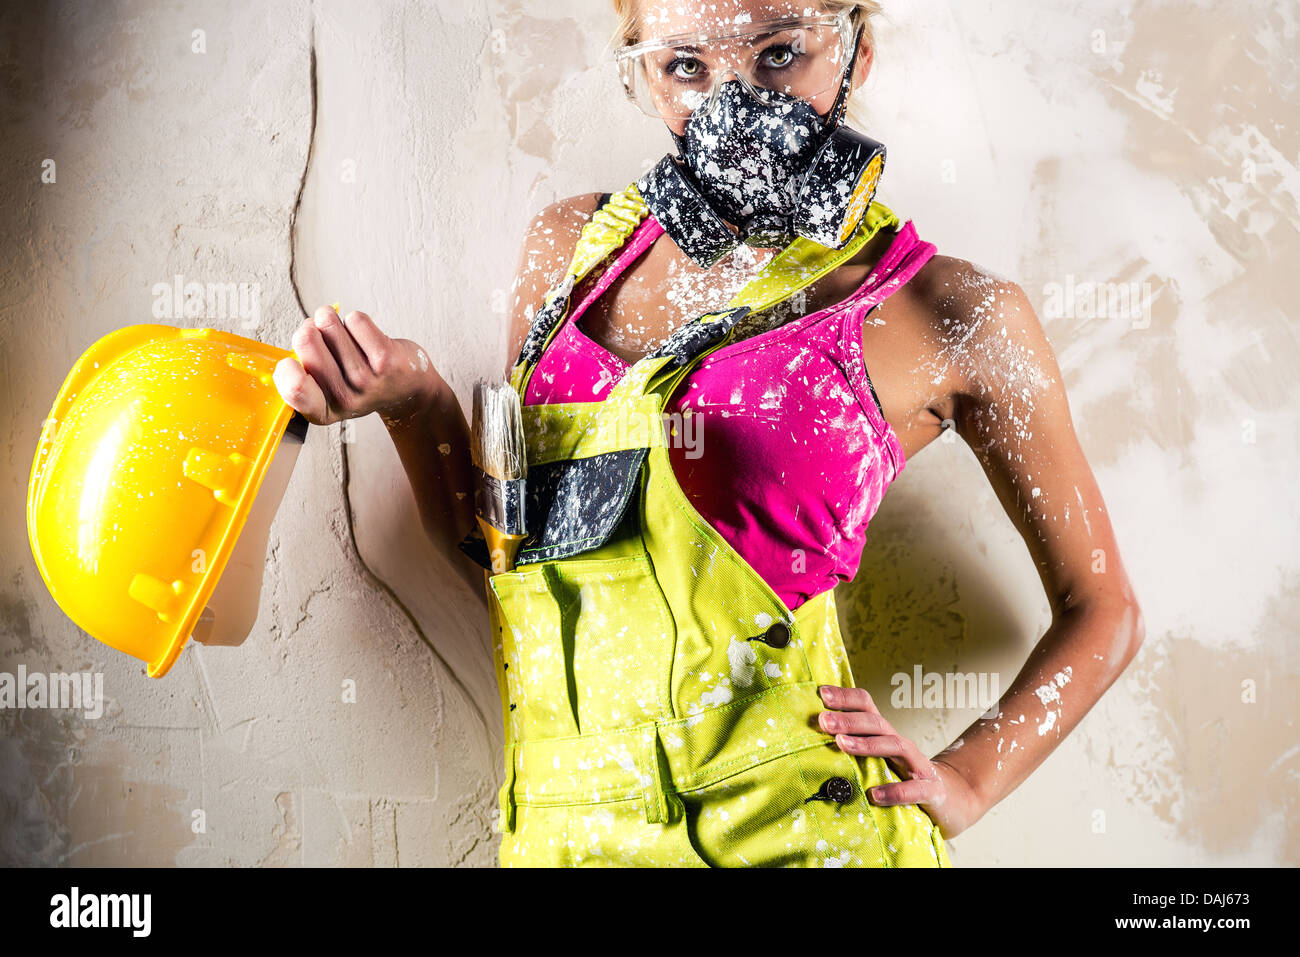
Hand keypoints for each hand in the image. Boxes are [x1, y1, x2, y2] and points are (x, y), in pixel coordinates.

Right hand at [273, 306, 438, 426]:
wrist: (408, 389)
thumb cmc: (360, 383)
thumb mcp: (329, 392)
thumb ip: (307, 372)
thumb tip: (302, 336)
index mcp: (322, 412)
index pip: (293, 388)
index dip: (287, 367)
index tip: (294, 361)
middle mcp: (344, 399)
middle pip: (306, 341)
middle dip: (311, 328)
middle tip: (323, 336)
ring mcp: (366, 380)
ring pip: (329, 324)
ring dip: (332, 320)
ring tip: (343, 334)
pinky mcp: (385, 359)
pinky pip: (354, 320)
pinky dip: (356, 320)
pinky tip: (365, 336)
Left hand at [816, 684, 983, 838]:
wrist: (954, 800)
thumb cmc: (906, 778)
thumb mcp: (880, 760)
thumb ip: (855, 750)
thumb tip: (813, 740)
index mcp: (886, 736)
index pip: (867, 706)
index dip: (845, 697)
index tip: (820, 693)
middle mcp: (902, 745)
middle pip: (876, 723)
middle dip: (848, 720)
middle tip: (823, 720)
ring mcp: (918, 767)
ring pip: (894, 746)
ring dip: (866, 744)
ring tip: (841, 744)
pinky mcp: (931, 792)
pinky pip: (914, 790)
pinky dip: (894, 792)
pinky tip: (875, 794)